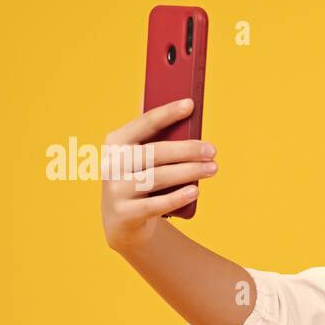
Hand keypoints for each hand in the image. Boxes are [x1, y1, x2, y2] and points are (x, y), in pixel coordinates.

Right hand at [101, 98, 217, 252]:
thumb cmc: (141, 178)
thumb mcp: (143, 157)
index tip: (190, 104)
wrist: (123, 220)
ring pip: (157, 177)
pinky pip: (155, 205)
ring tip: (212, 168)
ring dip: (189, 172)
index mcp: (116, 142)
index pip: (144, 123)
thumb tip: (187, 106)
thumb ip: (158, 135)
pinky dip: (177, 197)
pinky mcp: (126, 213)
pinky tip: (195, 191)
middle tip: (212, 150)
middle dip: (187, 150)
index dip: (167, 113)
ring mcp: (117, 190)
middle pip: (155, 152)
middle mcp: (112, 164)